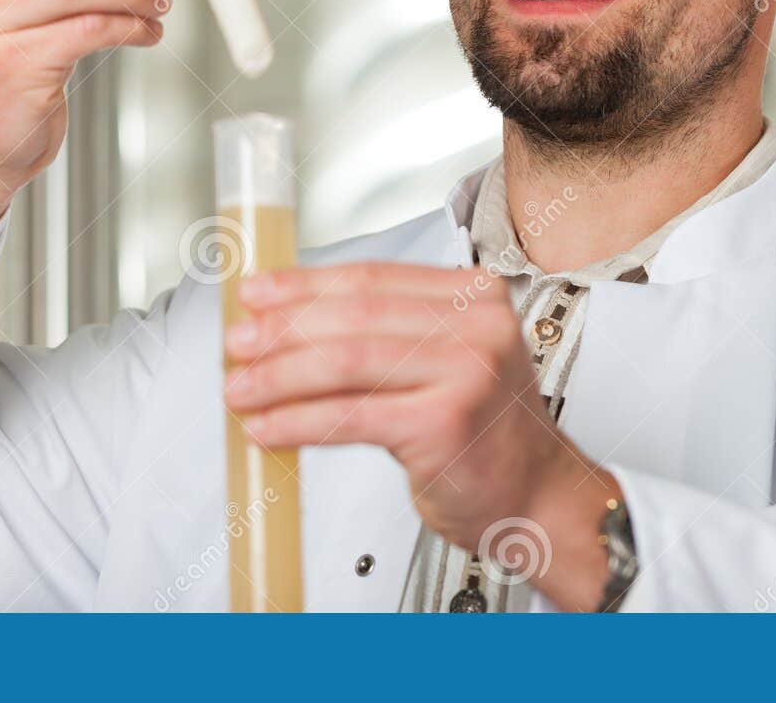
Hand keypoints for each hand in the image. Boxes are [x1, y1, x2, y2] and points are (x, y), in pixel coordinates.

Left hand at [225, 261, 623, 609]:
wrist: (537, 495)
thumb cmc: (484, 432)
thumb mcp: (448, 360)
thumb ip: (388, 334)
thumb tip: (290, 320)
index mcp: (474, 297)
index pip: (372, 279)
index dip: (304, 284)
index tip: (257, 293)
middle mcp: (476, 326)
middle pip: (356, 316)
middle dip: (283, 328)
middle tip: (238, 344)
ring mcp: (466, 373)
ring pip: (346, 362)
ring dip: (280, 376)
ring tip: (241, 389)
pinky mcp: (445, 424)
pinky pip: (350, 417)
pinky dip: (297, 423)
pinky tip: (268, 429)